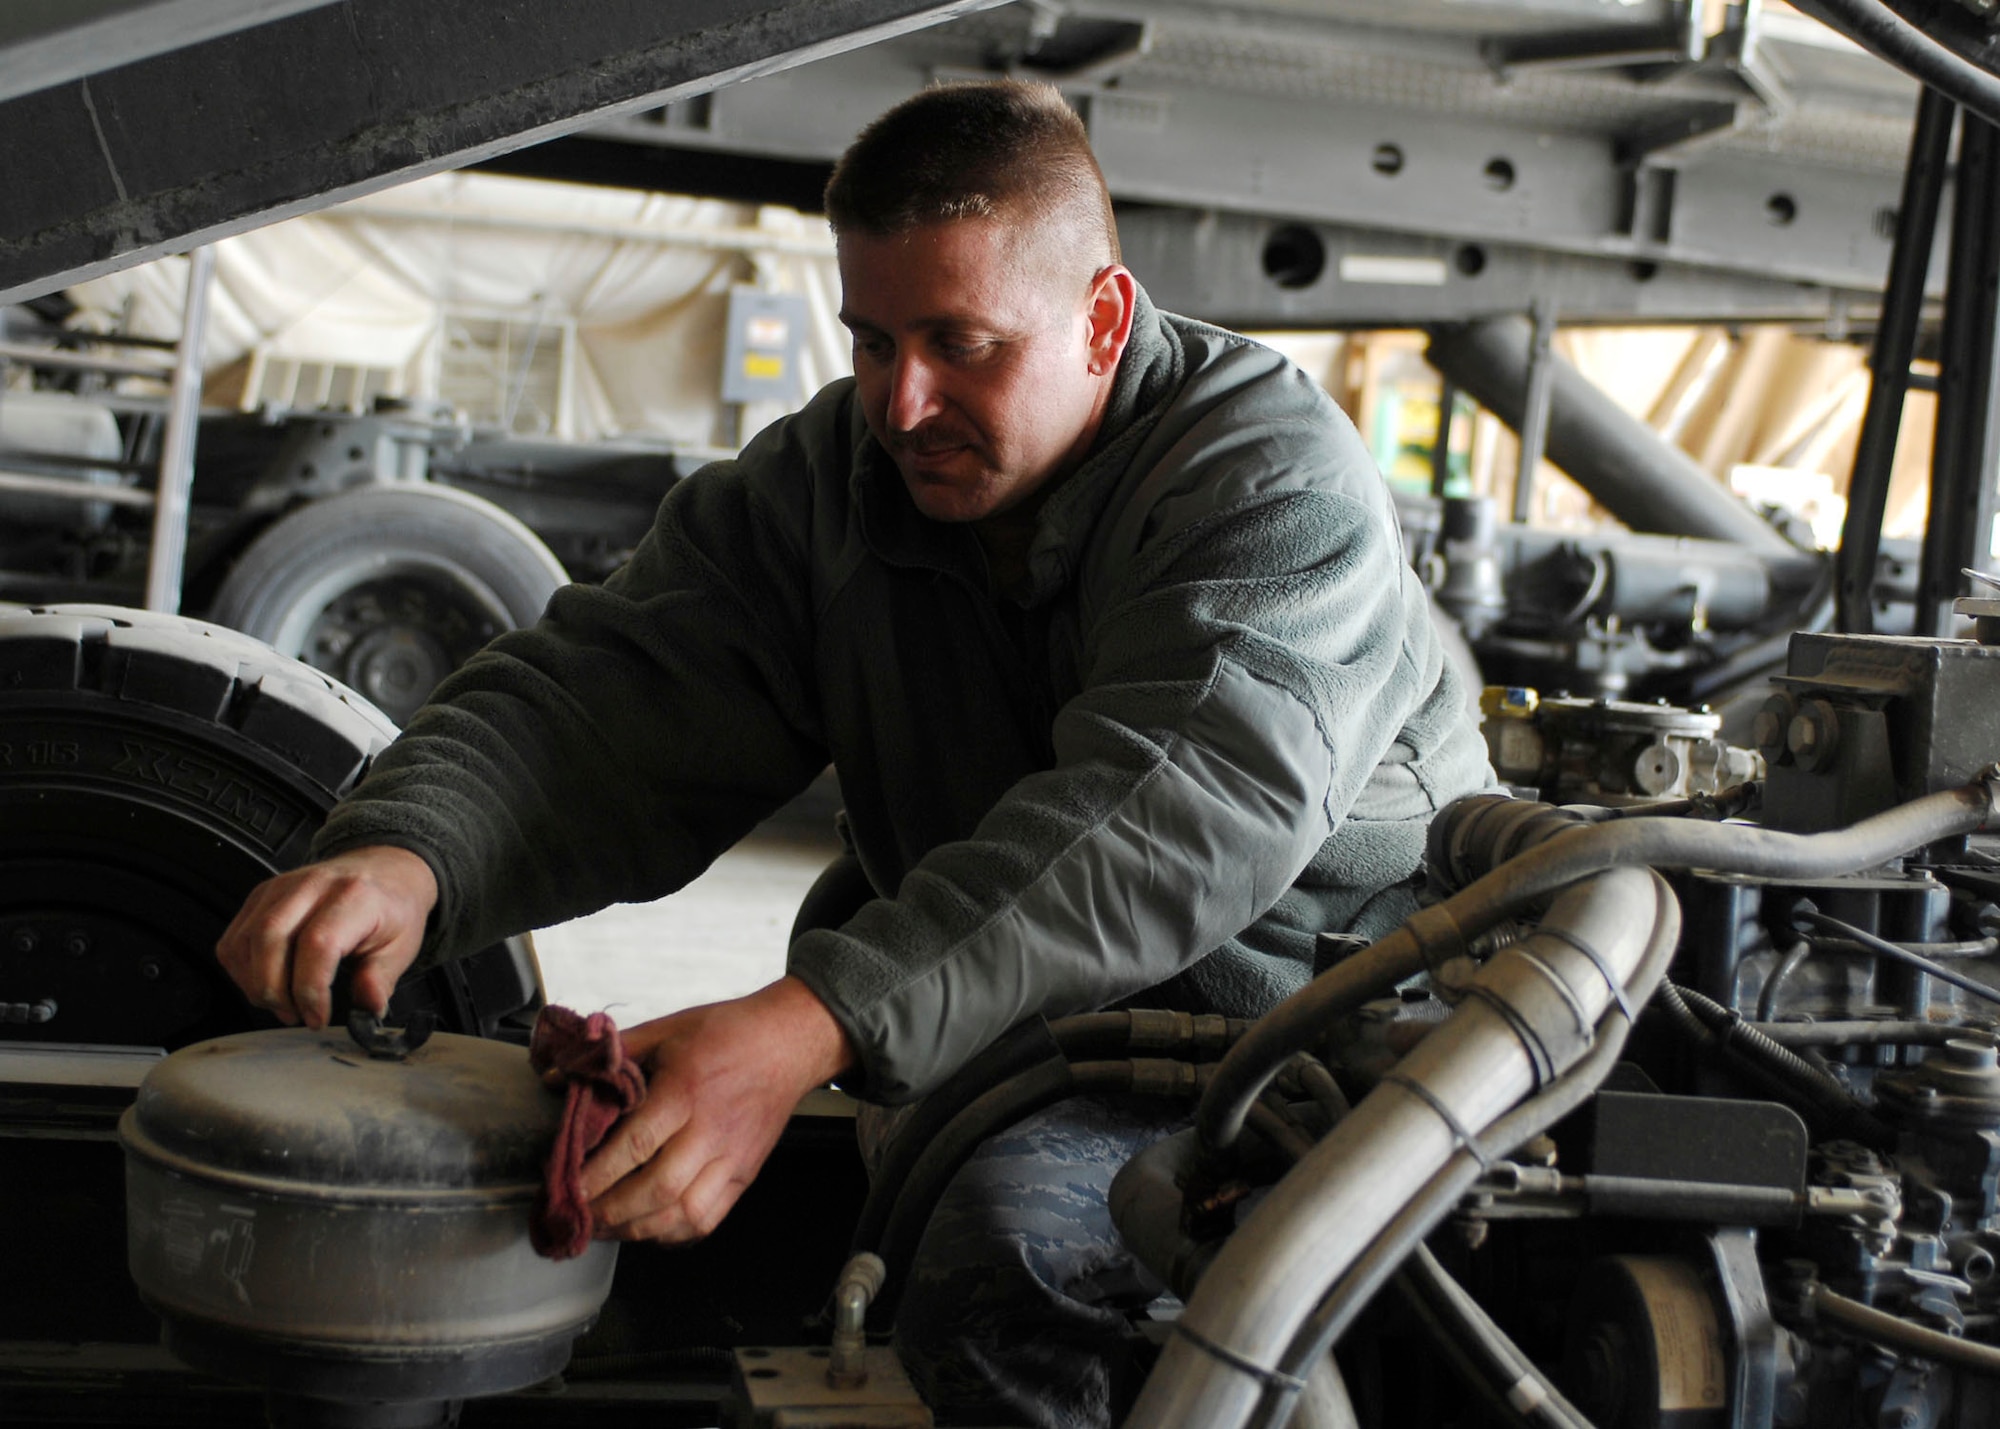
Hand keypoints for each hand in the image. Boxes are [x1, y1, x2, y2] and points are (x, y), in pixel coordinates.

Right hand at [215, 846, 438, 1028]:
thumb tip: (369, 1007)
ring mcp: (280, 888)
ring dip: (256, 985)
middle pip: (270, 938)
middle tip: (296, 1015)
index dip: (311, 989)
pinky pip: (233, 941)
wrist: (382, 872)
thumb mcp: (403, 946)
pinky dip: (242, 972)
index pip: (318, 943)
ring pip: (245, 941)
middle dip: (275, 990)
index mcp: (354, 895)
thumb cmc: (390, 910)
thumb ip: (381, 979)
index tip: (318, 1017)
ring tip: (285, 1004)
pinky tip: (269, 984)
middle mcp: (312, 885)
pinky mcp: (259, 897)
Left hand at [581, 976, 853, 1242]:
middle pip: (657, 1189)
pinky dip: (674, 1233)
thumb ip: (614, 1054)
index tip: (565, 1186)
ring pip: (683, 1214)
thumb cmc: (728, 1033)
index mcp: (685, 1091)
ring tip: (606, 1228)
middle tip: (577, 1215)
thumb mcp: (667, 1029)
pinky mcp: (745, 1174)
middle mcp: (710, 1131)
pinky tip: (649, 1229)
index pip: (635, 1145)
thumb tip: (558, 1075)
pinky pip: (709, 1219)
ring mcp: (732, 1158)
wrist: (789, 1042)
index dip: (597, 1174)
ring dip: (638, 1229)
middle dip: (610, 1211)